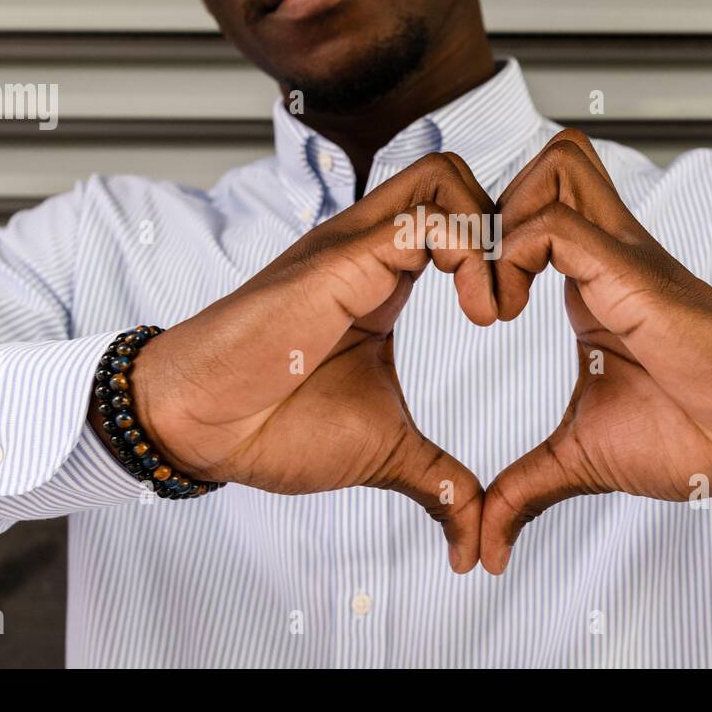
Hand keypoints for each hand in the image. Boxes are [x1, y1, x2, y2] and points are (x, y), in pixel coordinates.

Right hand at [116, 153, 498, 573]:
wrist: (199, 428)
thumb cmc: (275, 427)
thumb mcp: (385, 451)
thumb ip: (438, 479)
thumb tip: (473, 535)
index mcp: (383, 276)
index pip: (456, 215)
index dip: (501, 253)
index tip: (510, 317)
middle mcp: (369, 248)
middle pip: (454, 176)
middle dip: (506, 226)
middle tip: (512, 301)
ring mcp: (353, 246)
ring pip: (444, 177)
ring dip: (490, 234)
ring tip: (493, 310)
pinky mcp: (340, 261)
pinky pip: (424, 220)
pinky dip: (469, 255)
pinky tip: (477, 316)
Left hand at [479, 131, 711, 573]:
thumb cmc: (693, 434)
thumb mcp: (583, 458)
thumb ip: (526, 487)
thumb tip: (485, 543)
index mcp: (595, 282)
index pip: (537, 206)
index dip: (488, 240)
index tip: (471, 309)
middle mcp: (610, 255)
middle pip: (549, 163)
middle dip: (495, 207)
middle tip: (476, 282)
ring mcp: (625, 259)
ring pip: (555, 168)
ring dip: (506, 221)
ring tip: (494, 297)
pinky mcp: (635, 277)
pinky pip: (560, 226)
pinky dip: (517, 254)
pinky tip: (508, 312)